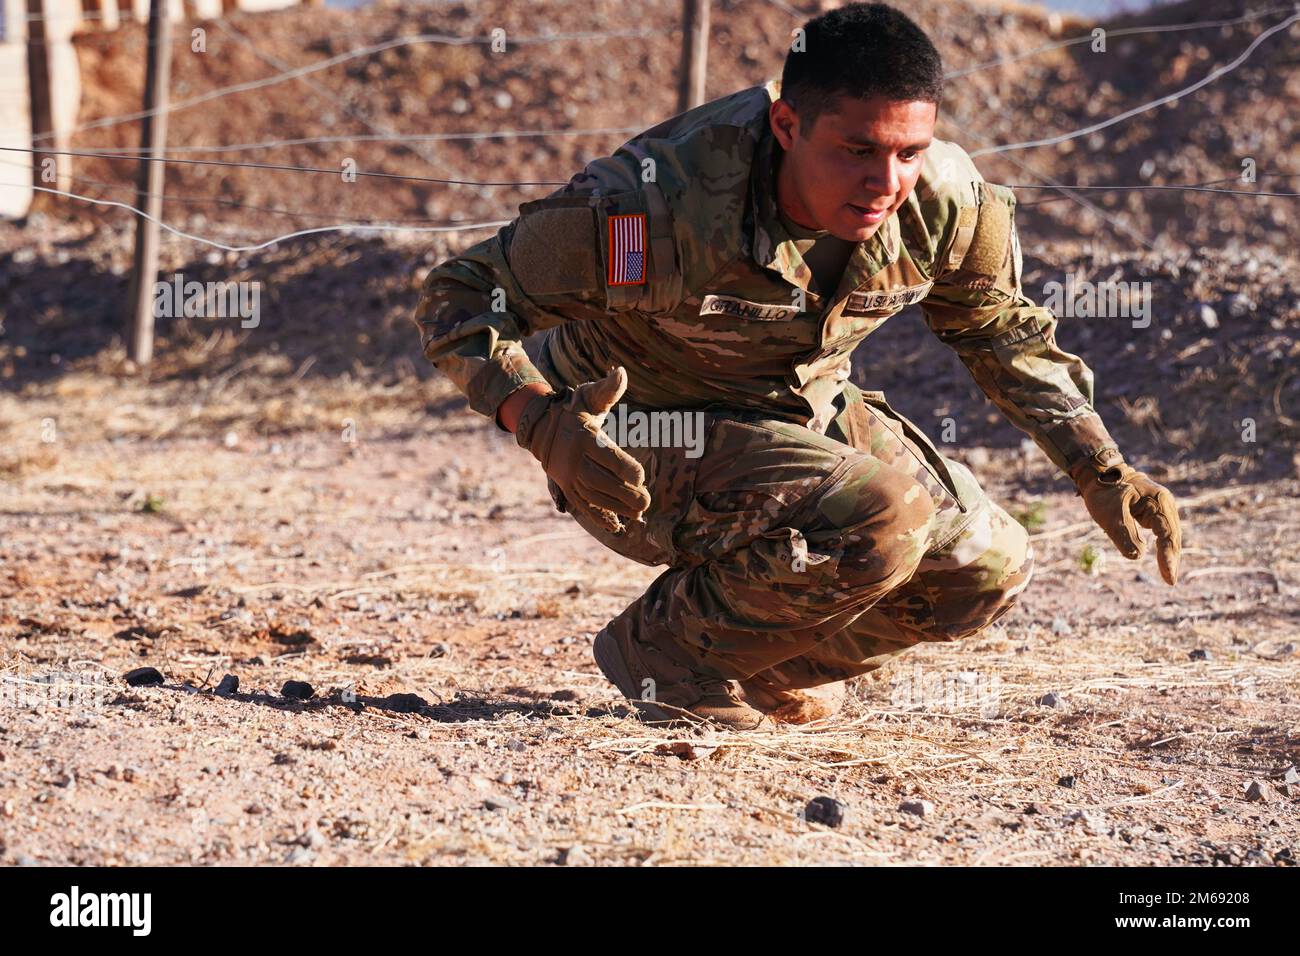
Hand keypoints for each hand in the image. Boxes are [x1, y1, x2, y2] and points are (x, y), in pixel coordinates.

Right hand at [513, 366, 650, 533]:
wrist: (542, 427)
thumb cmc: (575, 410)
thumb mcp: (590, 397)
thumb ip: (608, 389)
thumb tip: (620, 372)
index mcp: (582, 437)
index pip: (606, 456)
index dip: (625, 468)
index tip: (641, 476)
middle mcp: (573, 459)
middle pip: (600, 481)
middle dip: (624, 494)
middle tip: (646, 501)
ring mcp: (567, 476)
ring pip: (593, 496)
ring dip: (616, 508)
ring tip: (639, 512)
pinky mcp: (566, 487)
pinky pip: (582, 505)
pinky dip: (598, 518)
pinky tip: (616, 527)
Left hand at [1072, 457, 1181, 584]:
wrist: (1097, 472)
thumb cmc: (1102, 491)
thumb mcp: (1110, 514)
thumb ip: (1124, 534)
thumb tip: (1139, 556)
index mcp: (1158, 501)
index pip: (1167, 533)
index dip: (1167, 556)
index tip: (1168, 575)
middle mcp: (1164, 503)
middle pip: (1172, 535)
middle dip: (1171, 558)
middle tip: (1170, 581)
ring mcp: (1161, 506)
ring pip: (1169, 533)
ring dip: (1168, 553)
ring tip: (1168, 576)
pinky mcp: (1153, 510)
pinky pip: (1161, 530)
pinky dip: (1162, 545)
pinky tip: (1162, 560)